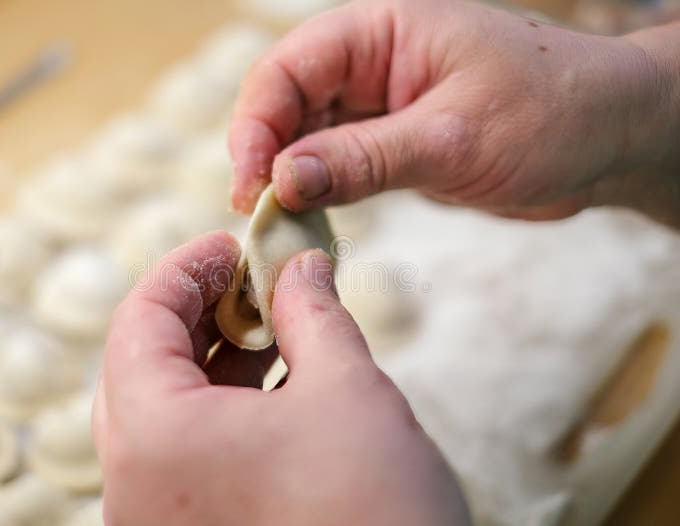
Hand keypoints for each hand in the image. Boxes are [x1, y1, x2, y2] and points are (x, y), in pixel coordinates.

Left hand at [93, 231, 470, 525]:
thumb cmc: (374, 512)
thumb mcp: (346, 391)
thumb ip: (312, 314)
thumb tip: (301, 266)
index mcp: (154, 436)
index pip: (139, 318)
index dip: (187, 267)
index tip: (235, 245)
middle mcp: (133, 485)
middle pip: (141, 363)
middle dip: (197, 310)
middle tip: (252, 281)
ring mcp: (155, 520)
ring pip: (162, 412)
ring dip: (212, 359)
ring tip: (270, 326)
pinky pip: (182, 455)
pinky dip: (219, 409)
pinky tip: (273, 385)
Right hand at [229, 0, 679, 224]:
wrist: (609, 140)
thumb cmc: (551, 113)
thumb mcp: (453, 137)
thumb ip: (364, 159)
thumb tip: (282, 181)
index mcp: (383, 31)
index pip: (291, 67)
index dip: (257, 123)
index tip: (251, 182)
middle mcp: (373, 63)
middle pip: (287, 101)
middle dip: (264, 153)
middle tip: (255, 212)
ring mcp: (381, 105)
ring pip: (307, 136)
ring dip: (286, 177)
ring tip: (275, 224)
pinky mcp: (392, 143)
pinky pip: (337, 163)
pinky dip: (318, 191)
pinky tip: (308, 219)